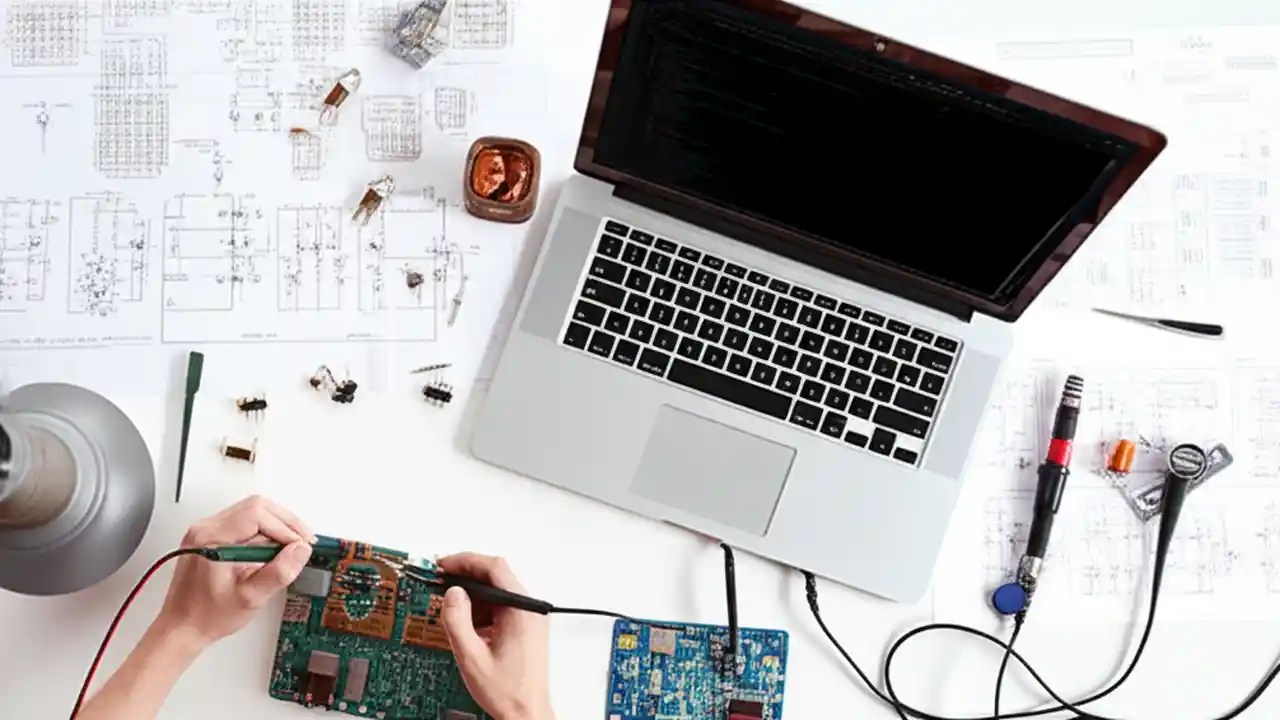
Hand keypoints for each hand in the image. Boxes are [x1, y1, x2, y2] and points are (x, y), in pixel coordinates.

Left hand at [157, 495, 316, 647]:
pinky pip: (244, 523)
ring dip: (276, 528)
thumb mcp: (249, 598)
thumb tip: (301, 551)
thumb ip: (278, 572)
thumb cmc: (206, 616)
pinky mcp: (212, 537)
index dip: (285, 528)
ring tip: (289, 550)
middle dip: (285, 523)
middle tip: (301, 543)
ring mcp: (207, 532)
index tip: (300, 546)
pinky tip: (271, 553)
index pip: (257, 514)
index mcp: (211, 539)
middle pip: (256, 507)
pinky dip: (264, 534)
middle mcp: (206, 529)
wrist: (182, 627)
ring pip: (252, 512)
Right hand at [438, 553, 553, 719]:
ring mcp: (530, 618)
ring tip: (449, 604)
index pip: (494, 568)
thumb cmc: (507, 692)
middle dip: (466, 574)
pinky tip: (466, 621)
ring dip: (473, 593)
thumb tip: (452, 593)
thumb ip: (457, 621)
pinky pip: (502, 606)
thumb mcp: (471, 657)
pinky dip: (482, 608)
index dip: (466, 561)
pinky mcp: (526, 628)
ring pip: (499, 590)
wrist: (527, 714)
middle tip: (440, 578)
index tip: (443, 564)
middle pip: (497, 575)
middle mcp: (530, 610)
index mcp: (521, 611)